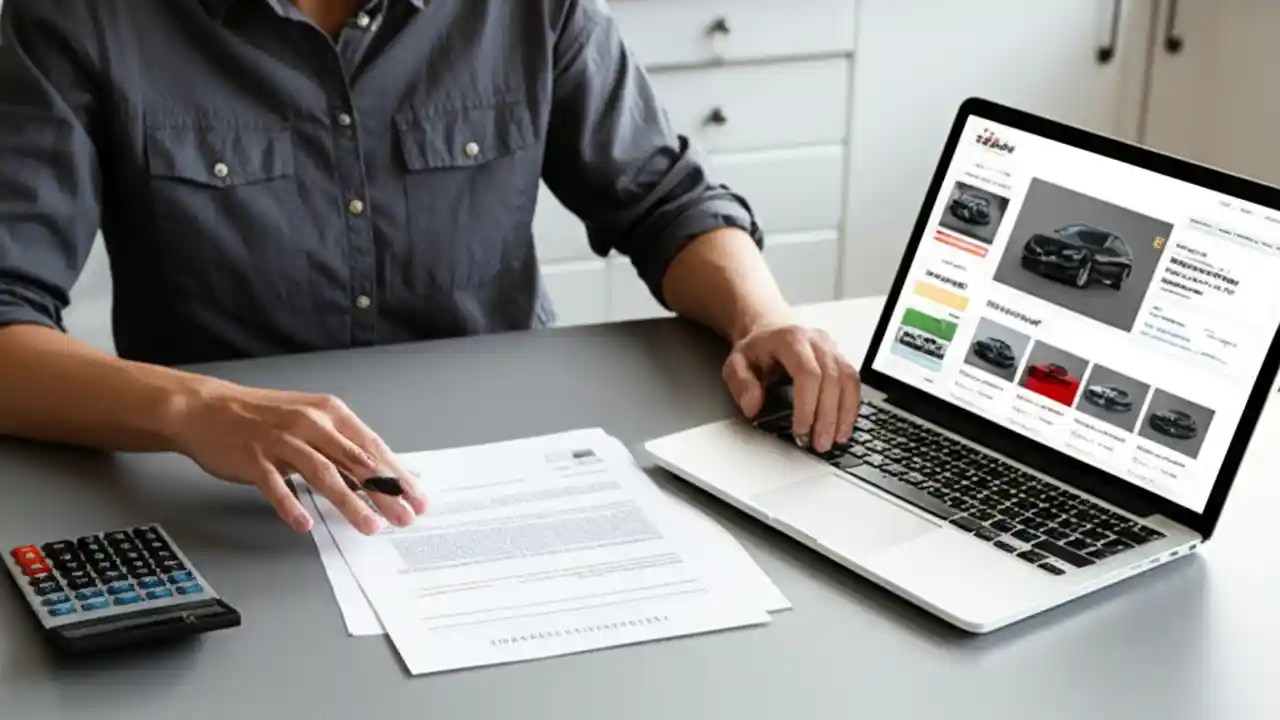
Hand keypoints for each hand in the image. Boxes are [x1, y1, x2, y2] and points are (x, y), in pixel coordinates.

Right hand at [170, 384, 427, 534]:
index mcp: (329, 413)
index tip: (416, 498)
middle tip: (404, 517)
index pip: (373, 448)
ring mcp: (281, 440)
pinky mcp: (253, 458)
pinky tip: (304, 523)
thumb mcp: (310, 422)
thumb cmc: (263, 417)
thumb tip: (380, 473)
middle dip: (385, 493)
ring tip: (368, 526)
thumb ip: (343, 447)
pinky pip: (275, 485)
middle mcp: (310, 424)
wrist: (206, 408)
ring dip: (349, 503)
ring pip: (323, 474)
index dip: (397, 475)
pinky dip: (291, 505)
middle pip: (355, 462)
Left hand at [722, 323, 860, 452]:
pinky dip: (851, 406)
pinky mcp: (840, 357)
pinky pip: (853, 381)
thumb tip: (752, 407)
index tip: (801, 430)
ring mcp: (831, 347)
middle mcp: (815, 340)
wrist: (769, 326)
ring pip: (849, 379)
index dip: (807, 405)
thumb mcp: (736, 363)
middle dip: (828, 416)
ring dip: (845, 413)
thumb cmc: (756, 348)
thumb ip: (741, 383)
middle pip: (832, 378)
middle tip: (820, 443)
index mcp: (789, 339)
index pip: (807, 373)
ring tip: (837, 439)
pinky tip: (844, 425)